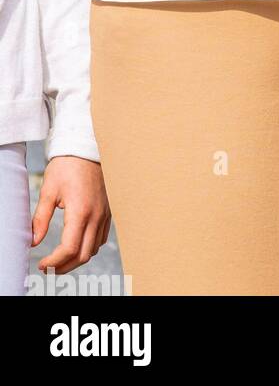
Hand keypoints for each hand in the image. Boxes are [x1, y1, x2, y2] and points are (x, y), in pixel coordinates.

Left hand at [33, 157, 110, 273]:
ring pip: (94, 248)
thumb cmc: (67, 166)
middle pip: (84, 255)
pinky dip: (89, 247)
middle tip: (49, 268)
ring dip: (77, 259)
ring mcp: (105, 213)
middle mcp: (96, 215)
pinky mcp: (107, 210)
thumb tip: (33, 241)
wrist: (86, 149)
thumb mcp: (49, 191)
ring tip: (60, 259)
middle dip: (65, 267)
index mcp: (81, 211)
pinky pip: (101, 237)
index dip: (54, 262)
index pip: (69, 249)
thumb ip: (40, 219)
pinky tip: (77, 245)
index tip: (42, 264)